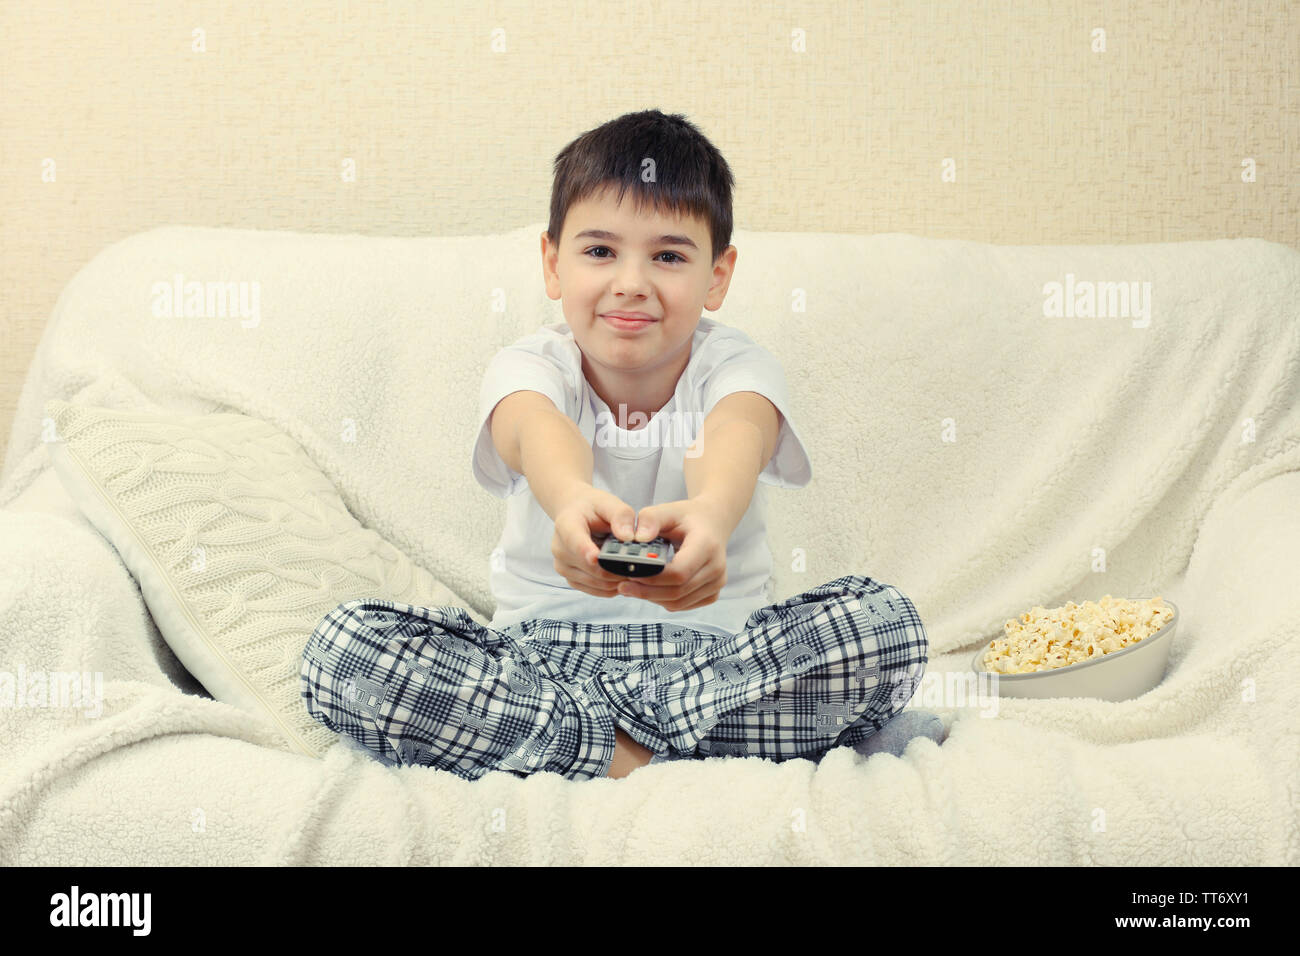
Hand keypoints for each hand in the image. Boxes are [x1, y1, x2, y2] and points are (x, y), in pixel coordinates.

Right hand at [551, 485, 639, 598]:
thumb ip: (620, 515)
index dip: (587, 552)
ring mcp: (563, 566)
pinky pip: (596, 590)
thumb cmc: (594, 508)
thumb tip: (628, 537)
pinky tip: (624, 577)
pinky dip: (612, 587)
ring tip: (635, 570)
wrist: (577, 514)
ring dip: (618, 580)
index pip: (575, 541)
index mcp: (566, 525)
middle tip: (642, 566)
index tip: (600, 558)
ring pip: (596, 583)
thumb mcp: (608, 502)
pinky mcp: (571, 579)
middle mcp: (560, 549)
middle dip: (617, 569)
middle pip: (591, 568)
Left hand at [614, 497, 729, 611]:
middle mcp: (716, 567)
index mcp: (707, 545)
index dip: (652, 578)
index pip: (678, 572)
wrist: (712, 524)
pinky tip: (650, 589)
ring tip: (632, 587)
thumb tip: (637, 538)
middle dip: (646, 591)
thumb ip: (651, 519)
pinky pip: (683, 605)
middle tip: (623, 586)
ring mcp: (717, 583)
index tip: (628, 574)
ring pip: (678, 602)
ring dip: (652, 598)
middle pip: (677, 591)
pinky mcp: (712, 593)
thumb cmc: (688, 517)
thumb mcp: (669, 510)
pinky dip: (663, 600)